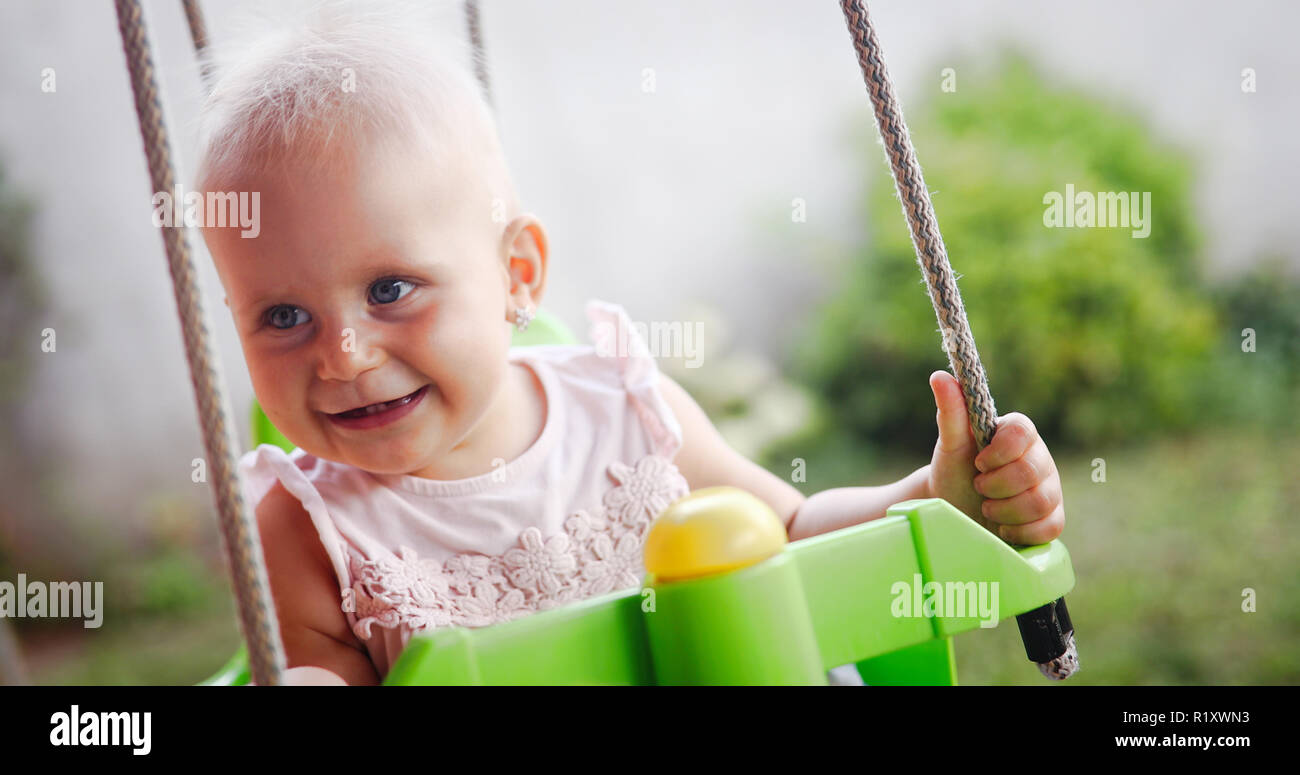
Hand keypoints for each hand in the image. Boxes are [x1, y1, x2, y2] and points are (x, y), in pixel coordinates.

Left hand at [926, 371, 1064, 544]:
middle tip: (978, 487)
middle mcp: (1040, 457)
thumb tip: (939, 376)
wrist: (956, 509)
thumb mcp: (950, 444)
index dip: (998, 452)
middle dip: (994, 486)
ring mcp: (1051, 487)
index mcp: (1019, 433)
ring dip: (1003, 511)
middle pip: (1031, 472)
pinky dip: (1019, 531)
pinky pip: (1050, 527)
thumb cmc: (954, 471)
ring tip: (986, 507)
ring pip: (1040, 502)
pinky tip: (1002, 527)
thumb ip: (950, 411)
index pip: (1023, 431)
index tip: (977, 463)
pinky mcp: (1053, 517)